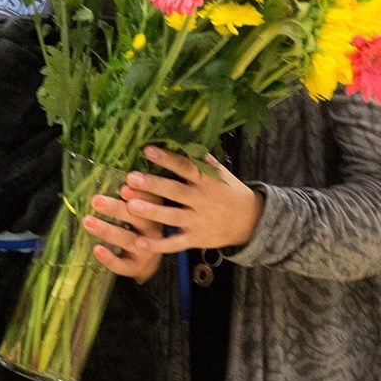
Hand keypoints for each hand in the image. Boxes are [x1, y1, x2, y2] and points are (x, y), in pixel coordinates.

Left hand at [84, 186, 163, 282]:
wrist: (144, 258)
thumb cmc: (135, 224)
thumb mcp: (137, 205)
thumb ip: (129, 192)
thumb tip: (111, 174)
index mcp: (155, 211)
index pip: (151, 201)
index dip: (139, 194)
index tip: (125, 187)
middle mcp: (153, 230)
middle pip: (138, 219)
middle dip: (116, 209)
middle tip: (96, 200)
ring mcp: (146, 251)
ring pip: (127, 240)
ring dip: (107, 231)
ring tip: (88, 222)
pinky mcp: (136, 267)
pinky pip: (123, 265)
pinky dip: (109, 258)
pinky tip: (96, 249)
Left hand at [121, 145, 265, 251]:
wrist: (251, 220)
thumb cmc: (226, 190)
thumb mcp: (218, 172)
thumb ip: (198, 158)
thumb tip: (177, 136)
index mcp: (207, 180)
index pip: (185, 167)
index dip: (167, 159)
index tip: (146, 150)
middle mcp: (202, 200)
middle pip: (176, 192)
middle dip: (153, 185)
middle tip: (130, 178)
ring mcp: (199, 220)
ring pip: (173, 216)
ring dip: (152, 212)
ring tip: (130, 205)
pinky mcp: (196, 239)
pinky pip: (176, 243)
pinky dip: (159, 244)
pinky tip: (139, 242)